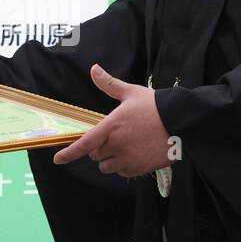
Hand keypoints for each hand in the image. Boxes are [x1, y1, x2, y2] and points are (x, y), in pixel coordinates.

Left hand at [53, 64, 172, 176]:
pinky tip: (135, 154)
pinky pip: (122, 172)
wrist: (182, 123)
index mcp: (111, 126)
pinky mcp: (139, 168)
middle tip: (115, 136)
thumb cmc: (156, 106)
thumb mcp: (131, 92)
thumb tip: (93, 69)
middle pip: (95, 155)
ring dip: (110, 159)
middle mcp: (117, 145)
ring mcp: (128, 159)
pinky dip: (124, 166)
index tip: (58, 159)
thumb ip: (109, 84)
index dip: (69, 153)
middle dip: (100, 147)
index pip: (84, 144)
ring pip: (107, 166)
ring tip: (124, 146)